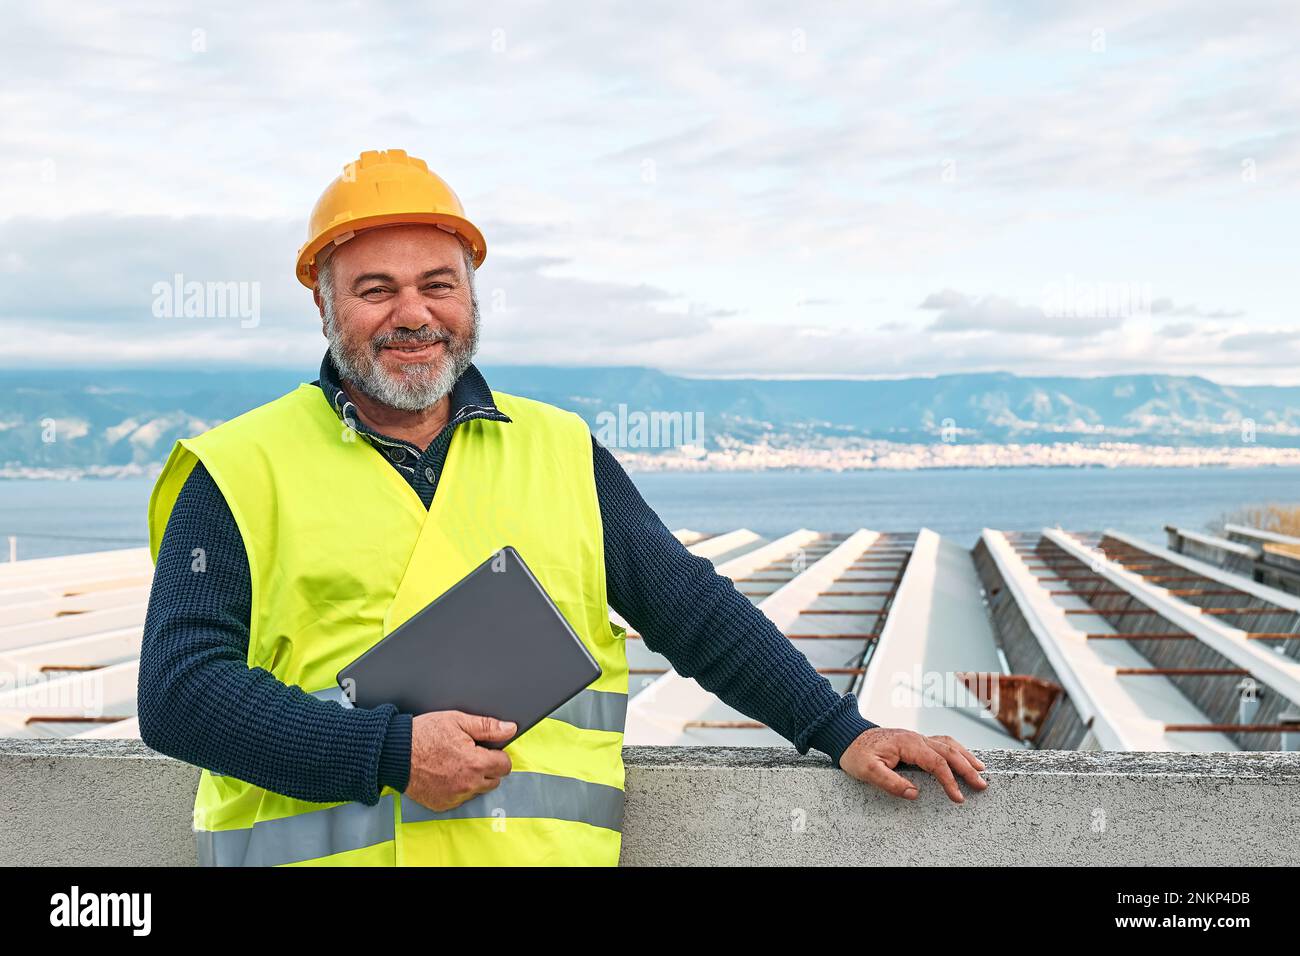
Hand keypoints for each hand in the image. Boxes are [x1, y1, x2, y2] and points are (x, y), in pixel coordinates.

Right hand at [404, 710, 515, 811]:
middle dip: (487, 768)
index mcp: (475, 763)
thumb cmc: (424, 735)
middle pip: (494, 780)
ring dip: (473, 780)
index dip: (497, 754)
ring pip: (478, 791)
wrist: (394, 753)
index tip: (486, 749)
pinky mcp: (442, 805)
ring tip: (455, 764)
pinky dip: (457, 789)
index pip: (505, 765)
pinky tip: (445, 775)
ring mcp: (455, 797)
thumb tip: (510, 728)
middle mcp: (468, 784)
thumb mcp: (457, 721)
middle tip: (469, 755)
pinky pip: (460, 799)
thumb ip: (487, 726)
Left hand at [840, 727, 987, 803]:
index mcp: (907, 744)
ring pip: (947, 744)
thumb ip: (891, 783)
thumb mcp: (868, 771)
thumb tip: (914, 793)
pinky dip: (955, 750)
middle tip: (982, 784)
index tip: (958, 797)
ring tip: (980, 770)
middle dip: (967, 768)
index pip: (936, 762)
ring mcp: (916, 738)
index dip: (949, 780)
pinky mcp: (914, 741)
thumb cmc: (857, 753)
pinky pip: (940, 743)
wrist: (847, 736)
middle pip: (948, 751)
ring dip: (965, 756)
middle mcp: (916, 738)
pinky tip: (962, 758)